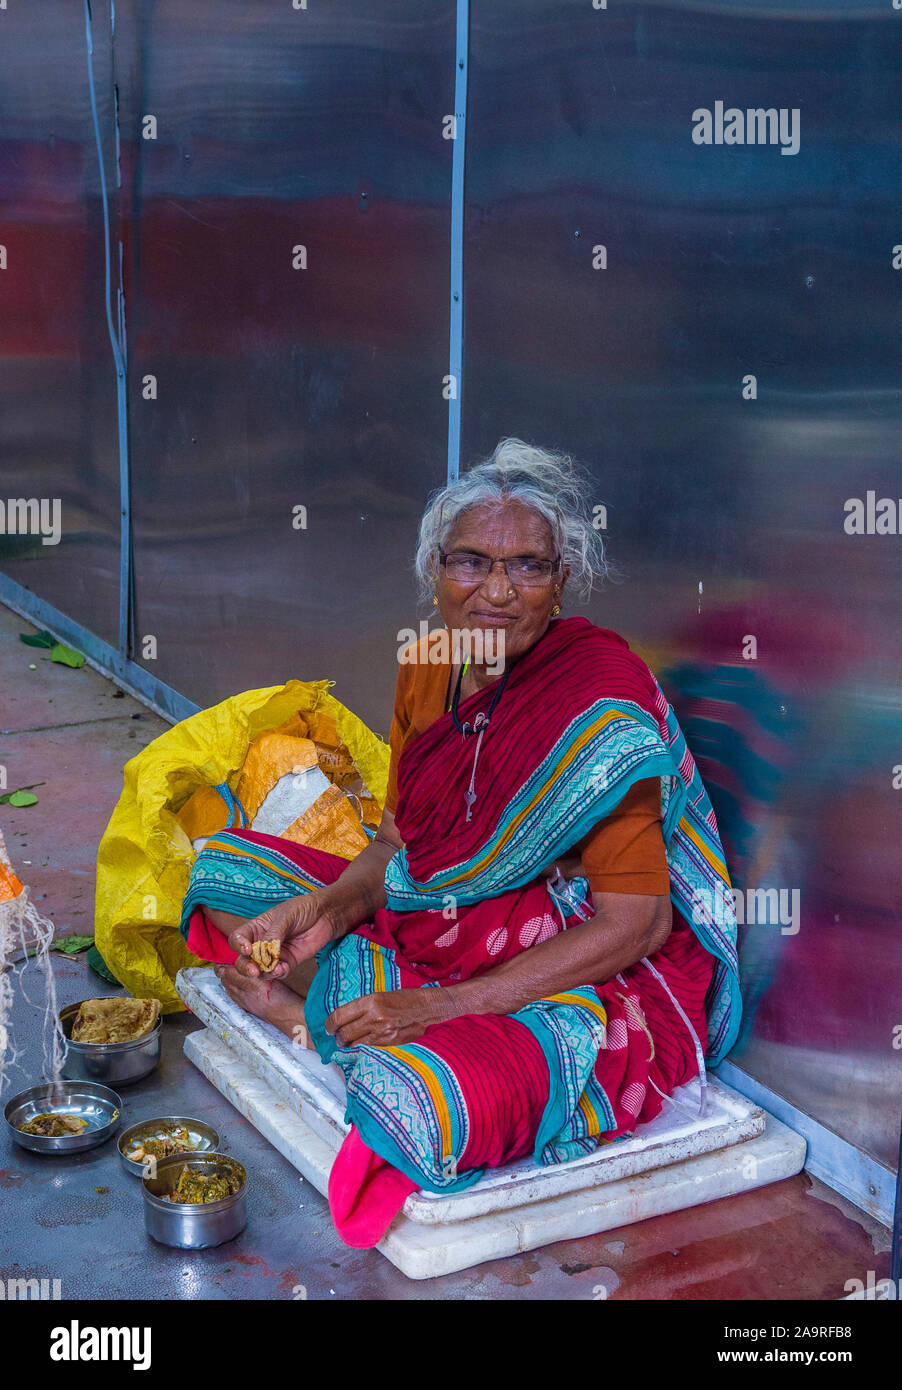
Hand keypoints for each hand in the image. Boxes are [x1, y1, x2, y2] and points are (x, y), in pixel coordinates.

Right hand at [229, 890, 337, 978]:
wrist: (325, 916)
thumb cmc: (303, 909)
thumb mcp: (285, 917)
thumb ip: (274, 934)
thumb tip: (263, 950)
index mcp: (256, 928)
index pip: (238, 938)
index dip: (238, 945)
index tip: (246, 949)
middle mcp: (261, 943)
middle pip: (244, 959)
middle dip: (246, 967)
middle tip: (254, 971)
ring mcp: (274, 955)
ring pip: (259, 970)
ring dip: (263, 972)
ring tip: (274, 969)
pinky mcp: (287, 963)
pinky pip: (277, 973)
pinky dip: (278, 973)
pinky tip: (283, 969)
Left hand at [325, 987, 454, 1047]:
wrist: (430, 1008)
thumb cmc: (406, 998)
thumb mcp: (382, 996)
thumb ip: (364, 1007)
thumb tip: (345, 1018)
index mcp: (371, 1001)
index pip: (340, 1016)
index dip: (329, 1024)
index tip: (328, 1027)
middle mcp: (375, 1018)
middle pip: (344, 1033)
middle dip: (337, 1037)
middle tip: (336, 1036)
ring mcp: (383, 1033)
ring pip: (355, 1044)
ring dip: (349, 1044)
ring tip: (348, 1041)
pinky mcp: (390, 1044)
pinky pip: (369, 1048)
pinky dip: (363, 1047)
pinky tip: (363, 1044)